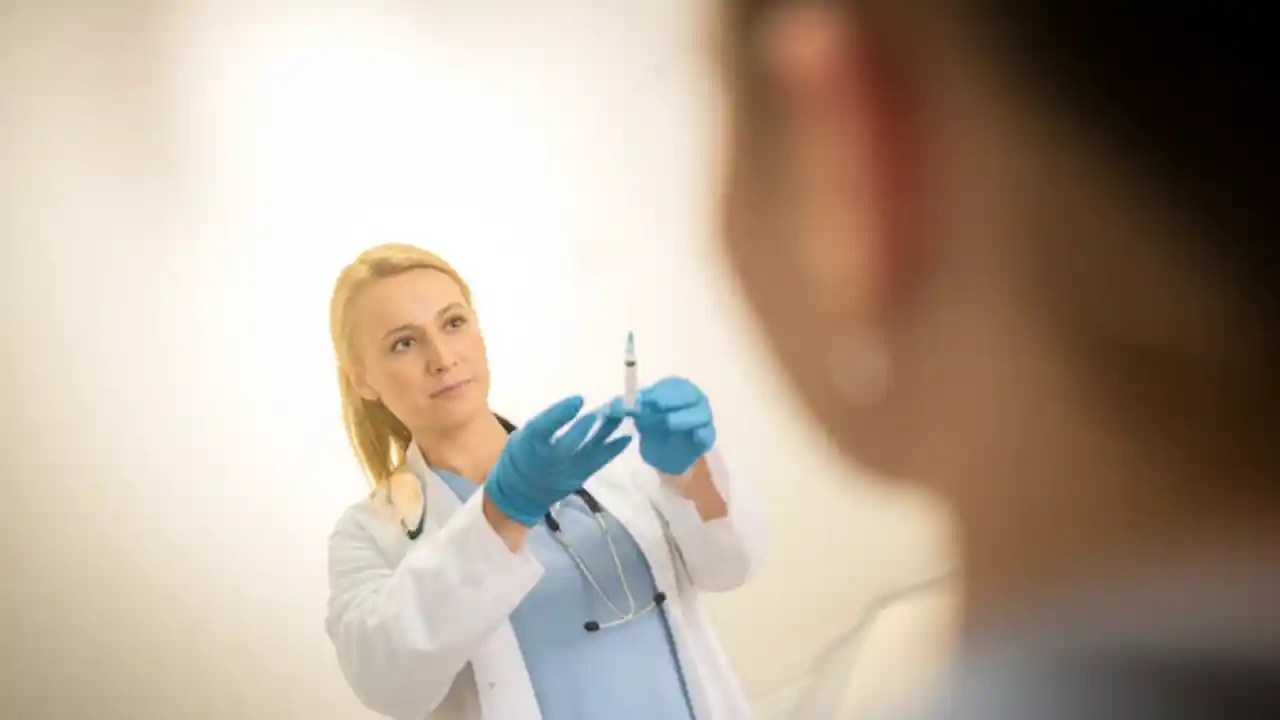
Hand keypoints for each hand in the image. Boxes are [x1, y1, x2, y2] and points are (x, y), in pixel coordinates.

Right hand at [485, 395, 631, 525]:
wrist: (521, 492)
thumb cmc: (521, 457)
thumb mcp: (523, 436)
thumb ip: (546, 423)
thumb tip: (574, 406)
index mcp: (528, 446)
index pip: (542, 429)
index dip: (560, 414)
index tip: (578, 399)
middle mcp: (549, 460)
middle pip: (570, 443)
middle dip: (588, 424)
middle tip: (607, 406)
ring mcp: (567, 471)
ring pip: (589, 450)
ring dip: (607, 431)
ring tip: (622, 413)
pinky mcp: (580, 477)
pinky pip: (599, 462)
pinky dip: (613, 449)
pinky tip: (626, 437)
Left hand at [610, 377, 715, 475]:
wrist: (664, 454)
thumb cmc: (653, 428)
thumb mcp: (636, 416)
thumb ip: (624, 409)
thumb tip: (608, 407)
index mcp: (677, 389)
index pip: (672, 385)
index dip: (659, 391)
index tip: (645, 399)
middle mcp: (694, 399)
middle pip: (688, 395)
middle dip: (671, 400)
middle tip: (655, 406)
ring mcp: (703, 417)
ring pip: (699, 413)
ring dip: (683, 417)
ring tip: (668, 422)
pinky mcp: (707, 437)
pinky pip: (706, 434)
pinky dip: (700, 434)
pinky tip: (691, 436)